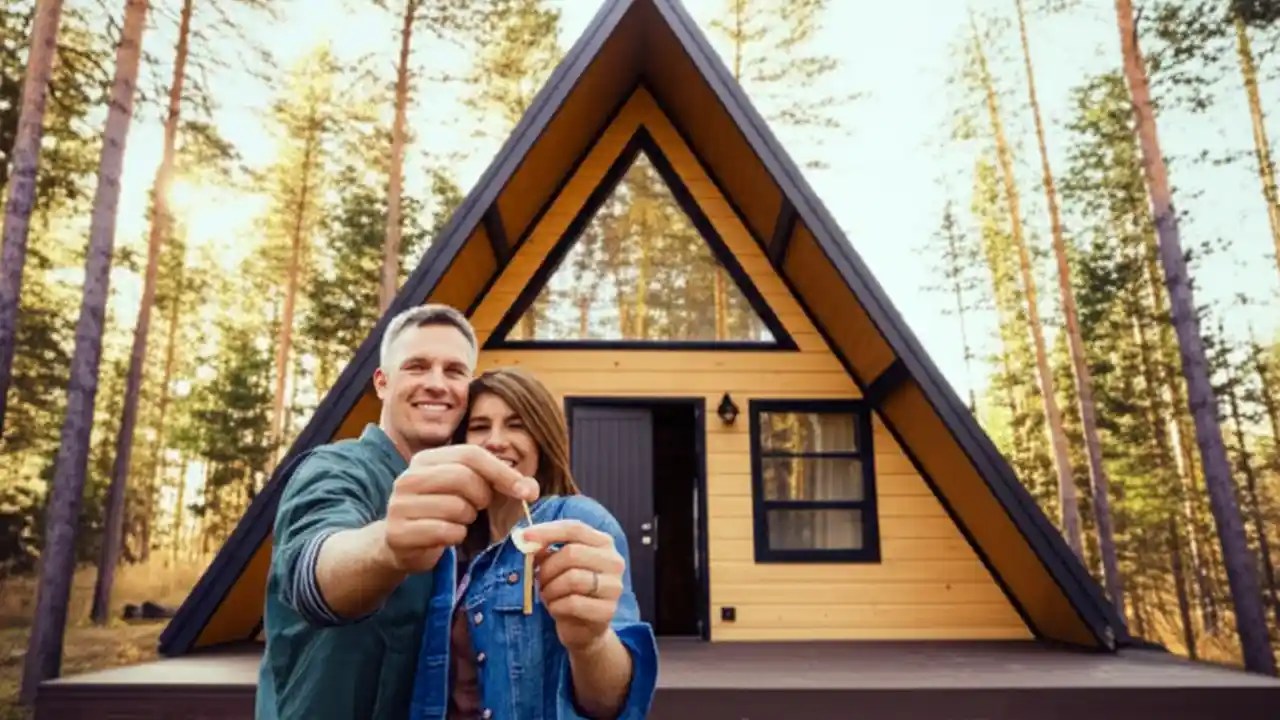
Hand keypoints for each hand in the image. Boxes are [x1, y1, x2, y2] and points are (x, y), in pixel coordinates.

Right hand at [381, 445, 540, 572]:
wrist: (402, 545)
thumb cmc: (442, 513)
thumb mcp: (468, 492)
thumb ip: (501, 484)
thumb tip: (530, 489)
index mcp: (426, 460)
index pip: (470, 455)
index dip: (502, 472)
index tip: (525, 491)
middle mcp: (408, 477)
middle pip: (464, 478)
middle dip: (482, 496)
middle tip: (478, 507)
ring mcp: (399, 505)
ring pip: (456, 507)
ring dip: (467, 519)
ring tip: (457, 521)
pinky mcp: (399, 532)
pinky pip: (445, 531)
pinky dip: (455, 536)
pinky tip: (447, 537)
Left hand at [523, 520, 625, 651]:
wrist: (584, 629)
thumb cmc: (569, 591)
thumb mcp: (557, 566)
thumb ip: (546, 550)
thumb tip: (528, 541)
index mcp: (603, 543)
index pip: (575, 528)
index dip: (548, 531)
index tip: (524, 538)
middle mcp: (614, 562)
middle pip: (572, 553)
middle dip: (547, 568)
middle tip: (538, 580)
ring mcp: (613, 587)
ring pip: (572, 578)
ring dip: (550, 589)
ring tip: (547, 596)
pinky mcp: (607, 611)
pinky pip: (573, 603)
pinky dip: (556, 606)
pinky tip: (556, 609)